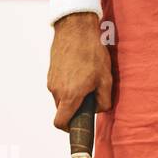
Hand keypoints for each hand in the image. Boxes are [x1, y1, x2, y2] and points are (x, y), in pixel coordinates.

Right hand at [47, 13, 111, 129]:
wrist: (75, 27)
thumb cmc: (92, 53)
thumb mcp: (106, 79)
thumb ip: (103, 101)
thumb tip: (97, 110)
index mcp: (70, 95)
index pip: (61, 122)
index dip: (68, 129)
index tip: (78, 127)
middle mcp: (56, 90)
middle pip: (63, 110)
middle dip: (75, 109)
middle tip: (91, 97)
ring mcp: (51, 80)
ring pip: (62, 97)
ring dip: (73, 96)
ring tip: (87, 80)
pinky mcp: (51, 71)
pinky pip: (59, 85)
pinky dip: (69, 85)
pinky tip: (81, 71)